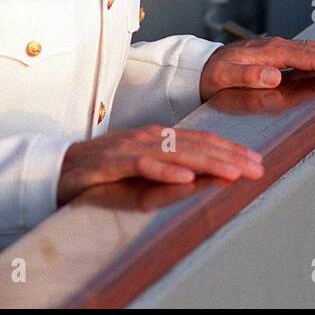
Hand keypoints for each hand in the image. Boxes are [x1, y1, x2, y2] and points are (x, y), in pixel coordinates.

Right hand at [56, 124, 262, 205]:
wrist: (58, 169)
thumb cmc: (103, 173)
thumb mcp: (143, 172)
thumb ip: (170, 172)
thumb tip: (202, 177)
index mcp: (159, 137)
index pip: (202, 141)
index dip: (230, 150)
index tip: (256, 161)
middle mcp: (149, 137)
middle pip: (196, 145)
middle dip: (229, 156)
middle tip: (257, 168)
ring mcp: (131, 147)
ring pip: (175, 152)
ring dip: (207, 162)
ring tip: (233, 172)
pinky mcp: (112, 162)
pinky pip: (143, 165)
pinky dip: (165, 171)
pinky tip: (185, 177)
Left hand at [198, 37, 314, 102]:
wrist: (201, 66)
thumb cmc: (212, 75)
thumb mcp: (223, 77)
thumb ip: (246, 75)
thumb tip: (273, 74)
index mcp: (270, 51)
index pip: (310, 58)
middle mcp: (280, 46)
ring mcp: (282, 48)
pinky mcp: (282, 55)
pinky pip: (313, 54)